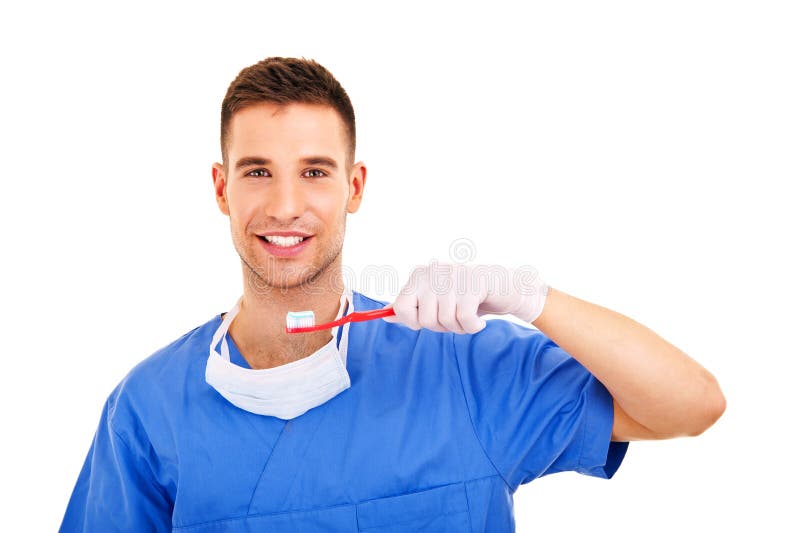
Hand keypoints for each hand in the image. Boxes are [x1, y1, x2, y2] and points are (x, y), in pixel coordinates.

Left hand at [382, 262, 548, 333]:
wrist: (502, 288)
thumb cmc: (465, 298)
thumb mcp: (435, 302)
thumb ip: (411, 308)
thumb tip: (385, 317)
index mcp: (419, 276)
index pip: (401, 308)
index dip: (414, 322)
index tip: (429, 319)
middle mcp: (433, 272)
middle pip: (425, 320)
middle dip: (441, 327)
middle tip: (455, 317)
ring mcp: (453, 277)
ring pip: (446, 321)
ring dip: (459, 328)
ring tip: (468, 317)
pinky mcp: (473, 284)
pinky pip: (465, 320)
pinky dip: (473, 327)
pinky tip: (479, 321)